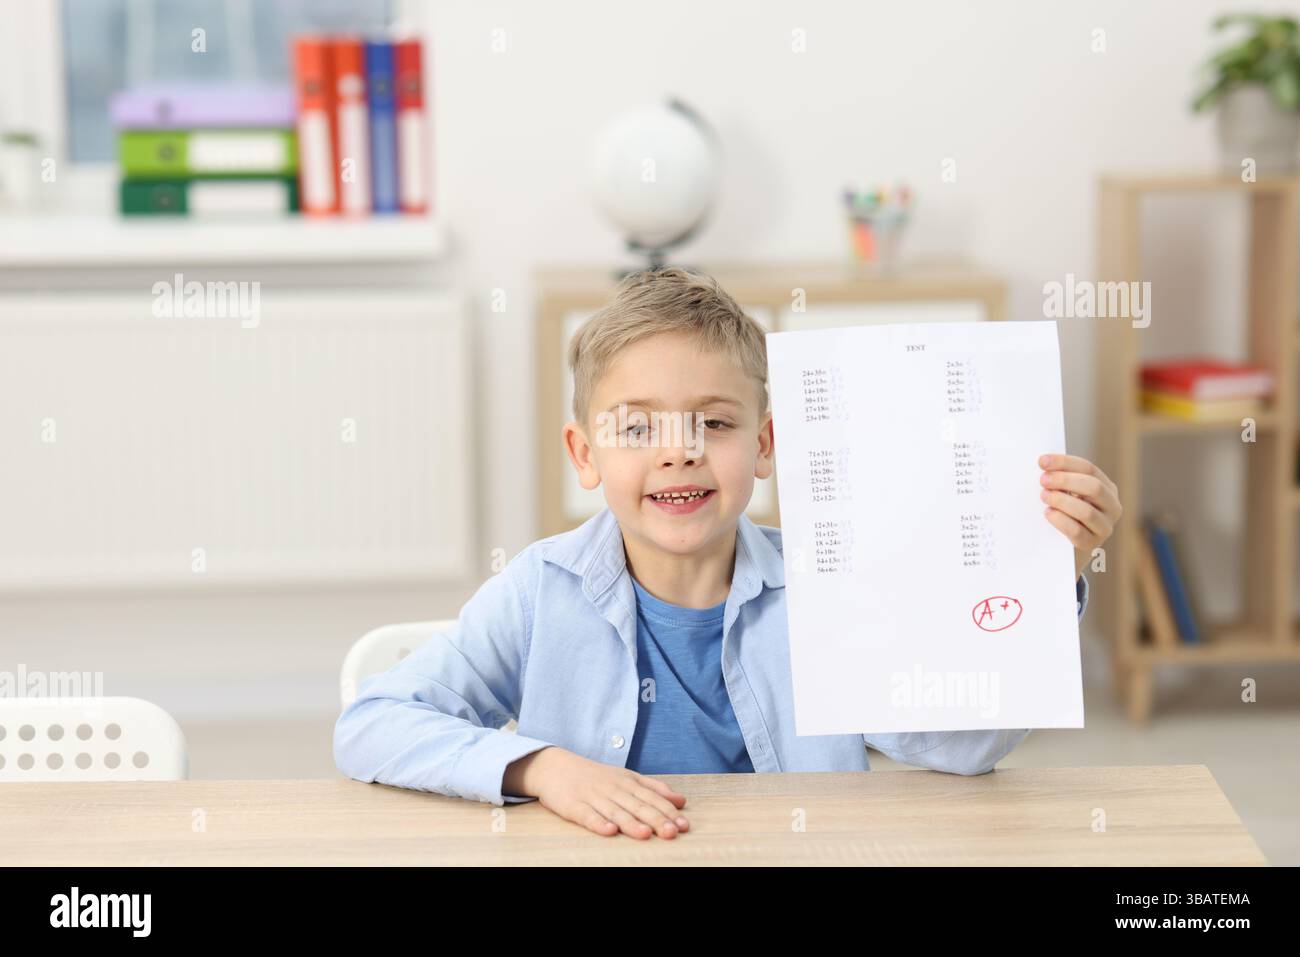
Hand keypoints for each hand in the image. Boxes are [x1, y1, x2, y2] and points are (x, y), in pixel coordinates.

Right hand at [503, 747, 689, 838]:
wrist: (556, 767)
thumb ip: (654, 788)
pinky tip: (609, 831)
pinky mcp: (573, 806)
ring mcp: (593, 797)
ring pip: (615, 812)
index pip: (652, 798)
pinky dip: (598, 823)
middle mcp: (613, 789)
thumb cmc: (596, 777)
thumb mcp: (627, 778)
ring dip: (631, 823)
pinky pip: (587, 816)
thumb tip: (681, 800)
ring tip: (646, 834)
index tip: (684, 824)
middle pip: (637, 806)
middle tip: (672, 832)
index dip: (668, 811)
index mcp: (627, 782)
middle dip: (656, 819)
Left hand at [1038, 454, 1122, 580]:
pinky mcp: (1092, 545)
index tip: (1042, 461)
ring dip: (1061, 501)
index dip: (1065, 463)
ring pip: (1086, 511)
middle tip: (1043, 480)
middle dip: (1065, 481)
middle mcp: (1112, 507)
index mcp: (1107, 488)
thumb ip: (1062, 480)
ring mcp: (1105, 527)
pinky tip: (1048, 513)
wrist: (1066, 548)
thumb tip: (1043, 463)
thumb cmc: (1065, 512)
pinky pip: (1077, 532)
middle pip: (1093, 488)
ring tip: (1044, 496)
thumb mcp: (1068, 493)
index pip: (1089, 469)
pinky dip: (1060, 521)